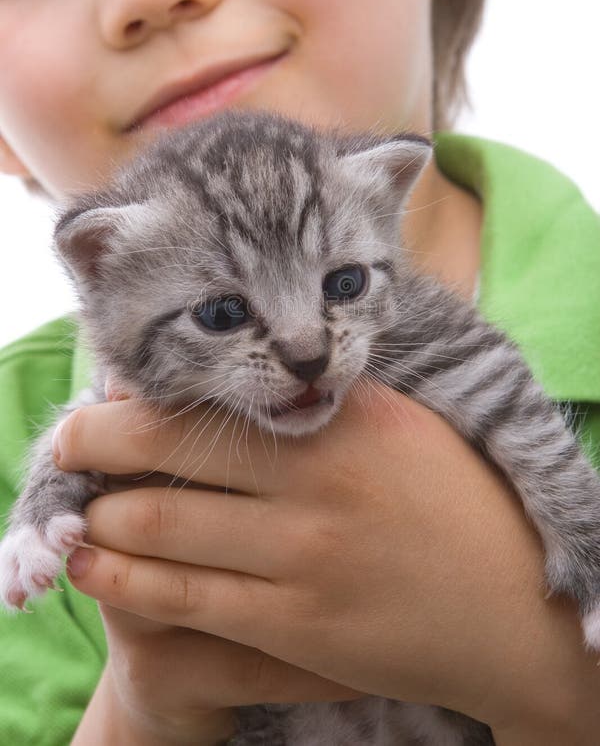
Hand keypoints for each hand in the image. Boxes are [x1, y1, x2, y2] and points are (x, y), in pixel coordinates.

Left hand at [55, 382, 599, 733]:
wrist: (513, 609)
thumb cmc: (453, 503)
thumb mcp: (399, 428)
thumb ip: (321, 404)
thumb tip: (235, 387)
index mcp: (346, 420)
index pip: (212, 401)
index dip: (138, 400)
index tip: (103, 399)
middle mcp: (318, 482)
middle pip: (166, 452)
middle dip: (94, 444)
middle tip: (66, 443)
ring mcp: (304, 557)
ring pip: (159, 527)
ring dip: (99, 514)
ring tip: (76, 510)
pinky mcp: (295, 625)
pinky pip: (184, 598)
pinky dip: (122, 578)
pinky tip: (92, 566)